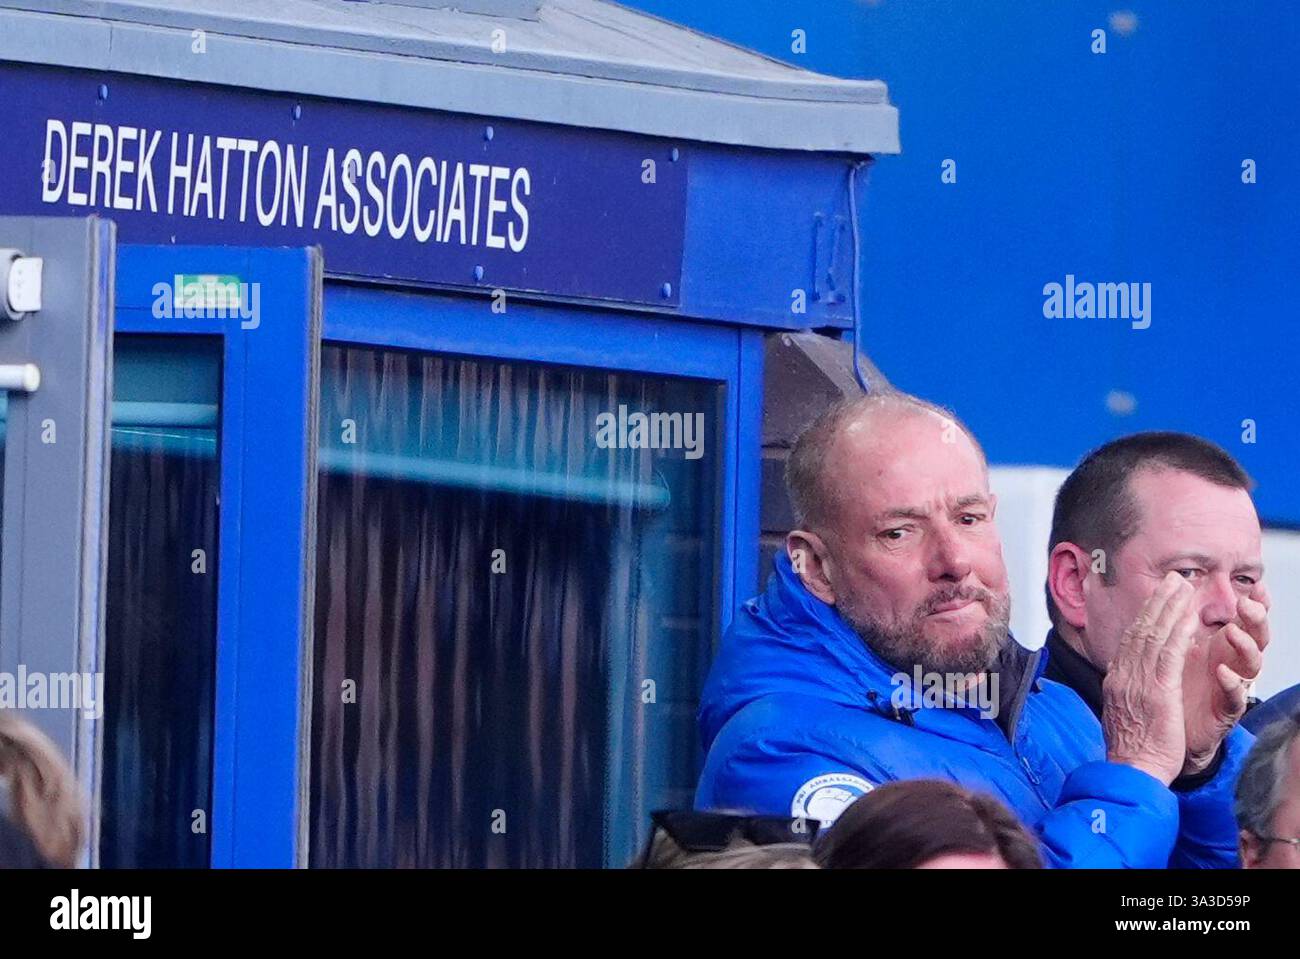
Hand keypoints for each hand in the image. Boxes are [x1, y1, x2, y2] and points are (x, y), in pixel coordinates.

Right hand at [1102, 572, 1197, 784]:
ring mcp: (1138, 683)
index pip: (1130, 641)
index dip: (1145, 616)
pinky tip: (1189, 619)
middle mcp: (1123, 676)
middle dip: (1158, 603)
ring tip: (1184, 589)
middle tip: (1173, 580)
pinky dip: (1177, 634)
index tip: (1157, 598)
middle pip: (1140, 630)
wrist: (1131, 771)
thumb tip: (1129, 681)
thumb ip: (1126, 693)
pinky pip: (1168, 657)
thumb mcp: (1121, 715)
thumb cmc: (1131, 751)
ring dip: (1170, 609)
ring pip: (1153, 637)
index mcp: (1116, 681)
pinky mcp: (1156, 693)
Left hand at [1181, 584, 1268, 774]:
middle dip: (1255, 619)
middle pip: (1256, 637)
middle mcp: (1233, 663)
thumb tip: (1180, 589)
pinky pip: (1234, 696)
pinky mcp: (1225, 709)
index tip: (1257, 586)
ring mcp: (1233, 686)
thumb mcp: (1181, 648)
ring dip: (1244, 646)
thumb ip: (1184, 623)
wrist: (1171, 730)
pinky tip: (1222, 672)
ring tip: (1233, 633)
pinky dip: (1230, 683)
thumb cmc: (1179, 686)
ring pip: (1252, 664)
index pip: (1245, 621)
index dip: (1254, 604)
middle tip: (1246, 603)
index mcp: (1223, 646)